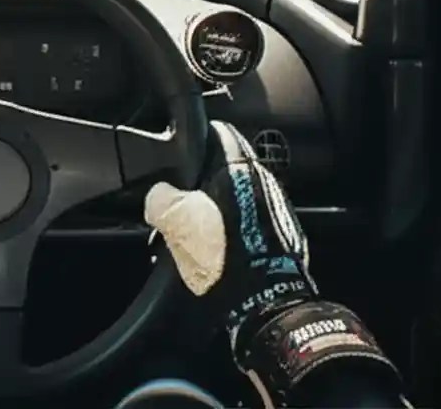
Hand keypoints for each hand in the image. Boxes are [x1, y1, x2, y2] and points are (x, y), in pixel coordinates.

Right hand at [144, 121, 315, 346]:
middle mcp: (264, 184)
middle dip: (198, 190)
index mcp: (241, 169)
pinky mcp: (282, 240)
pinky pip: (248, 228)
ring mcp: (277, 213)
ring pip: (235, 202)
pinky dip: (231, 236)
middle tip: (177, 210)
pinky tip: (214, 256)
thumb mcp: (172, 219)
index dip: (191, 146)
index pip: (216, 135)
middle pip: (224, 173)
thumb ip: (159, 195)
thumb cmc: (222, 259)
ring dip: (214, 215)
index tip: (176, 163)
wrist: (262, 305)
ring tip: (191, 240)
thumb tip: (158, 196)